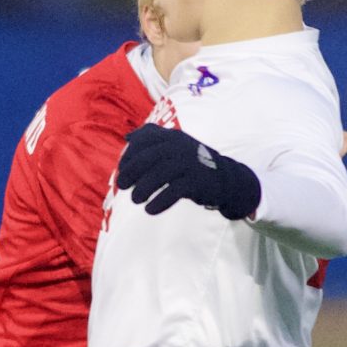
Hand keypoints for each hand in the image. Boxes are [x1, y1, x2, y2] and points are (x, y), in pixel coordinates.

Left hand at [117, 124, 260, 220]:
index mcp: (172, 137)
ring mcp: (190, 163)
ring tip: (136, 199)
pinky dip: (159, 202)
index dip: (128, 155)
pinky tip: (150, 210)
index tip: (122, 170)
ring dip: (143, 189)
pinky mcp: (197, 181)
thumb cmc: (191, 164)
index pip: (143, 141)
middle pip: (148, 158)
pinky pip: (174, 191)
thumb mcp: (174, 146)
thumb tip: (129, 136)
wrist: (224, 179)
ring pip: (159, 175)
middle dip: (131, 173)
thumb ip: (152, 138)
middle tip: (122, 186)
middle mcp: (180, 147)